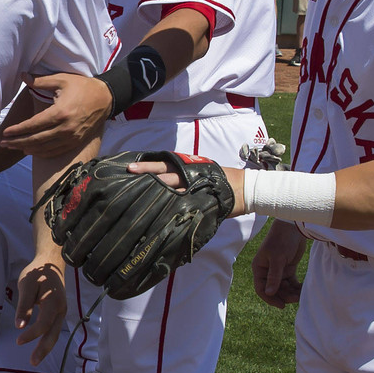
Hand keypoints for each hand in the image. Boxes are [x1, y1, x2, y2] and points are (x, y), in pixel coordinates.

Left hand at [0, 73, 112, 156]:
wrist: (105, 98)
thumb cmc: (82, 86)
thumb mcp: (62, 79)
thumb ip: (40, 80)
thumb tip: (23, 76)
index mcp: (60, 113)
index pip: (33, 125)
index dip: (18, 130)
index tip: (5, 132)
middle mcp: (65, 128)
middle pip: (36, 139)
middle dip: (17, 142)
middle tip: (3, 143)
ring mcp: (71, 137)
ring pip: (44, 148)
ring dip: (27, 149)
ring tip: (13, 147)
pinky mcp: (75, 142)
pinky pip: (55, 151)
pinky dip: (41, 153)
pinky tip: (31, 151)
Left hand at [13, 257, 67, 362]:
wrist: (51, 264)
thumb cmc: (37, 274)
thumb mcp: (26, 286)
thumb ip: (24, 306)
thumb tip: (20, 326)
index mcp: (53, 302)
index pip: (43, 324)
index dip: (32, 334)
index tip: (18, 341)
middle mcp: (61, 309)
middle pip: (53, 334)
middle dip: (43, 349)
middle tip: (33, 363)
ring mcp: (62, 312)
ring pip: (55, 333)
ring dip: (46, 347)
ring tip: (35, 360)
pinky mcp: (59, 313)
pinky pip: (54, 329)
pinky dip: (48, 339)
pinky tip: (40, 347)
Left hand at [126, 159, 246, 207]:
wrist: (244, 188)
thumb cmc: (220, 179)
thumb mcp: (201, 170)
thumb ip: (183, 174)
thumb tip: (162, 178)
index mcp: (188, 166)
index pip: (164, 164)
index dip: (148, 165)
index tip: (131, 166)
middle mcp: (190, 173)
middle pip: (164, 172)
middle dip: (146, 172)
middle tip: (129, 172)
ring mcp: (195, 186)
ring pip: (172, 185)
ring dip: (156, 188)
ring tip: (139, 190)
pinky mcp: (201, 199)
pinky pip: (184, 201)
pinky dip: (173, 204)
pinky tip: (160, 209)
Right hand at [252, 220, 306, 307]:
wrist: (293, 228)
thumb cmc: (281, 240)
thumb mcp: (277, 258)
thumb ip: (274, 276)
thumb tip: (269, 293)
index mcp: (259, 268)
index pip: (261, 288)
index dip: (270, 298)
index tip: (282, 305)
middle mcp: (267, 271)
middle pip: (274, 290)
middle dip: (284, 296)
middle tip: (296, 299)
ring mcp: (278, 271)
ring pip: (283, 287)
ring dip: (291, 293)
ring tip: (301, 295)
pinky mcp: (288, 269)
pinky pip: (291, 282)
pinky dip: (296, 287)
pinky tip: (303, 290)